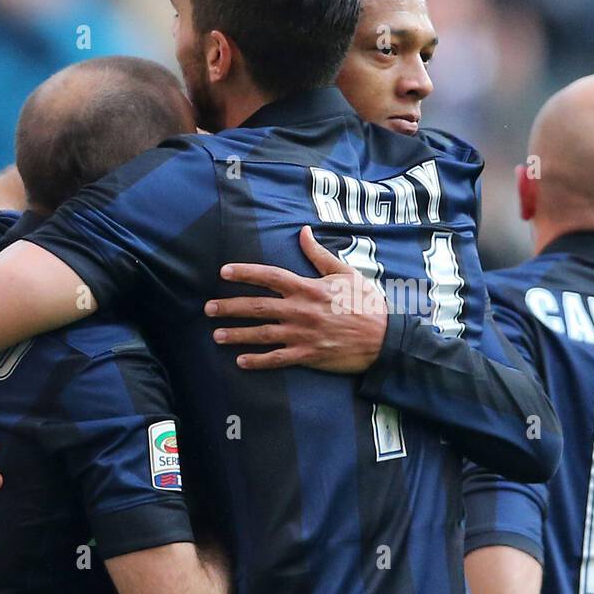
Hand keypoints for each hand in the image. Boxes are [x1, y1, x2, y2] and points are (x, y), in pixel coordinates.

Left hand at [204, 226, 387, 372]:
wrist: (385, 338)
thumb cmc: (367, 303)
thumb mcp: (346, 273)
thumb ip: (319, 255)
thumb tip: (303, 231)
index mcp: (307, 288)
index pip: (269, 277)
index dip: (244, 273)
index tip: (223, 272)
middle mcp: (300, 310)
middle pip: (256, 307)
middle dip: (229, 307)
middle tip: (208, 308)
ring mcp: (302, 335)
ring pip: (261, 334)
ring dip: (237, 335)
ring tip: (216, 335)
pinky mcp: (308, 356)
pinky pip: (277, 359)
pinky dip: (258, 361)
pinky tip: (241, 362)